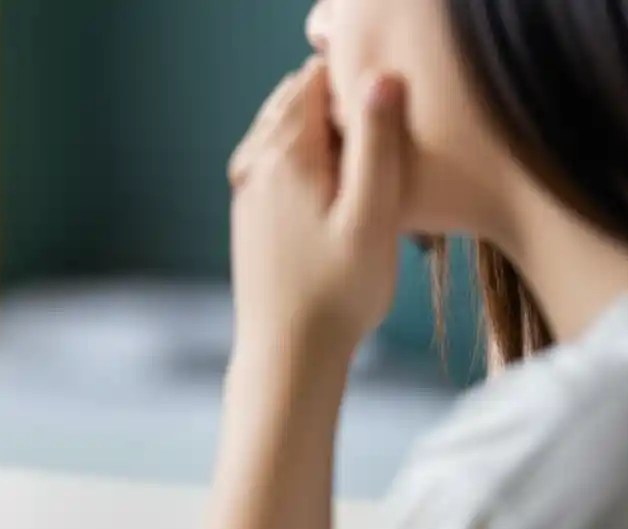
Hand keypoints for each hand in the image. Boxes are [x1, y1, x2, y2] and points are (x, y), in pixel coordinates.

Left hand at [228, 58, 408, 358]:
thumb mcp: (373, 215)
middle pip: (300, 96)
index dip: (358, 93)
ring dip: (325, 137)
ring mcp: (245, 184)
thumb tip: (379, 77)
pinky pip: (277, 156)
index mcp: (284, 152)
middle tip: (374, 167)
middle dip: (340, 110)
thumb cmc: (339, 292)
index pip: (319, 77)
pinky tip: (334, 201)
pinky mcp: (248, 208)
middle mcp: (254, 160)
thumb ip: (376, 143)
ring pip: (287, 126)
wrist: (288, 352)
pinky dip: (307, 160)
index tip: (382, 139)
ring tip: (358, 188)